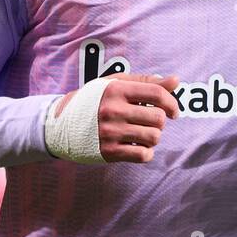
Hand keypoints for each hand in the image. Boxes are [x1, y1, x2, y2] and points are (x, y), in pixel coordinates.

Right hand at [52, 72, 180, 162]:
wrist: (60, 125)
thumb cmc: (94, 101)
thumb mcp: (115, 85)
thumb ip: (146, 82)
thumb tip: (176, 81)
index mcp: (116, 90)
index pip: (156, 94)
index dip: (171, 103)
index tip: (173, 111)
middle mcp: (113, 110)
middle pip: (158, 118)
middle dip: (159, 121)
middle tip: (149, 122)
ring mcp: (111, 132)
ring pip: (154, 137)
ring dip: (153, 137)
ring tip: (142, 133)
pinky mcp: (109, 152)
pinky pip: (143, 155)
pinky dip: (146, 152)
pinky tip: (137, 147)